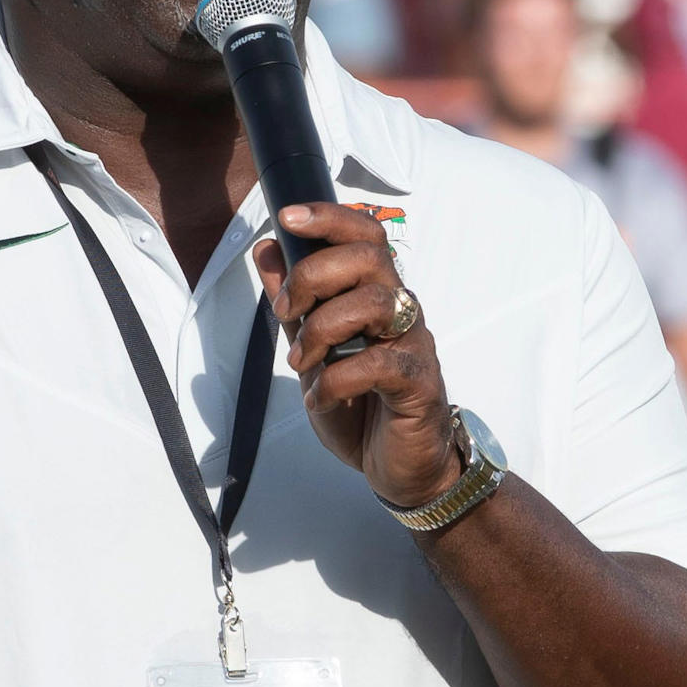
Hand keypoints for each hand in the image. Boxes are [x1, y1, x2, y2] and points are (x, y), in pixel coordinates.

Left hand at [265, 202, 464, 513]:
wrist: (401, 468)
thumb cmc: (364, 406)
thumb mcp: (314, 350)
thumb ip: (294, 303)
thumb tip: (267, 250)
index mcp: (378, 295)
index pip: (366, 235)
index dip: (329, 218)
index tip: (286, 217)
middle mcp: (402, 311)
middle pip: (368, 258)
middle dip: (313, 276)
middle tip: (286, 311)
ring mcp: (414, 345)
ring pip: (374, 303)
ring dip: (322, 329)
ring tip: (300, 362)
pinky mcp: (419, 384)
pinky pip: (378, 364)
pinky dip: (336, 381)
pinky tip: (322, 399)